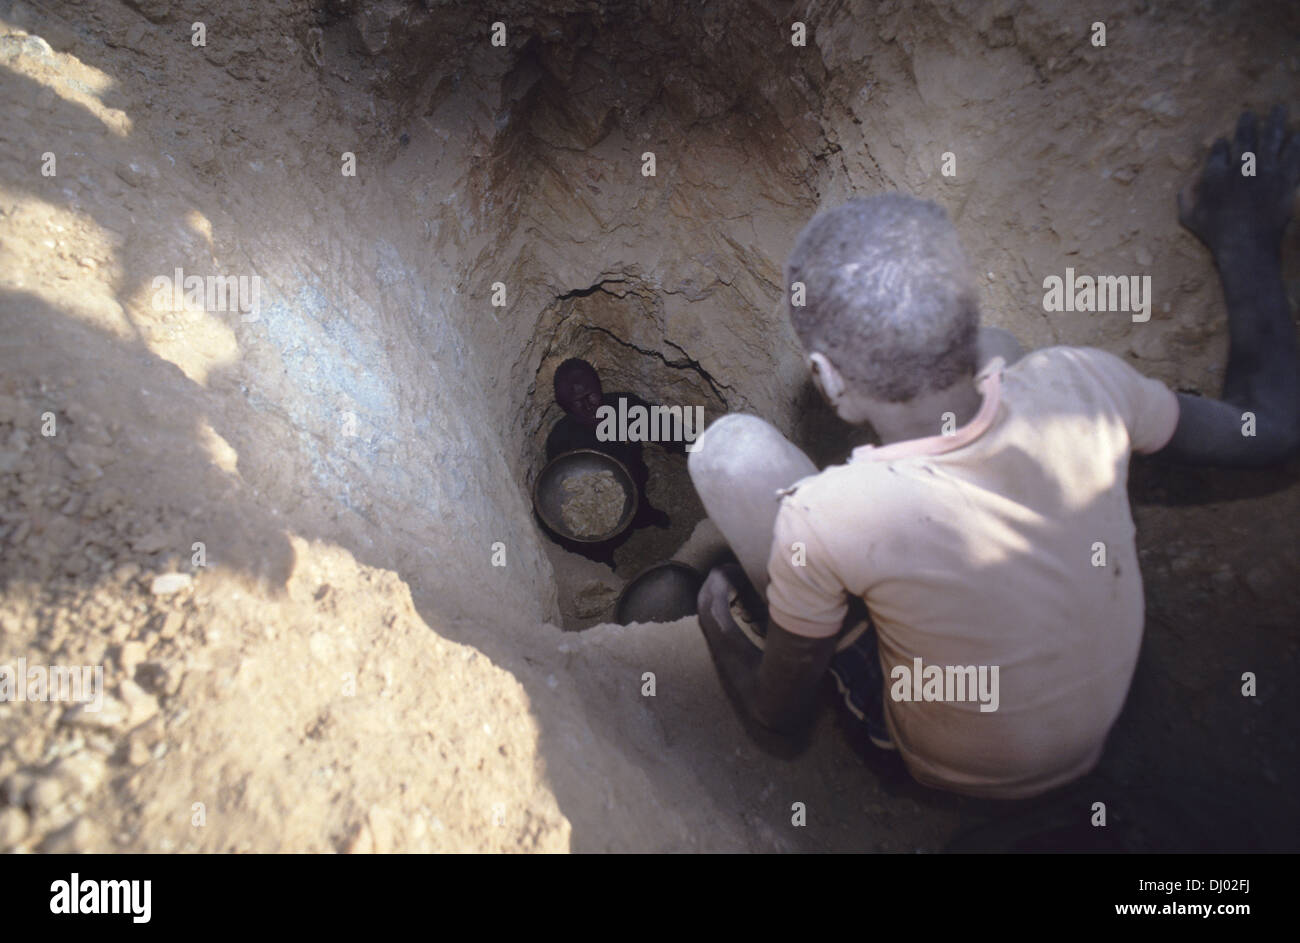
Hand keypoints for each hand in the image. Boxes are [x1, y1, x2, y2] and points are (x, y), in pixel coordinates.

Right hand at [1178, 106, 1299, 254]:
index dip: (1221, 144)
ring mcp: (1265, 171)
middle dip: (1247, 123)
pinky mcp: (1285, 180)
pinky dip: (1296, 144)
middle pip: (1245, 137)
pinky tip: (1298, 134)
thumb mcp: (1188, 218)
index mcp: (1215, 175)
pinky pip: (1293, 155)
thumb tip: (1189, 179)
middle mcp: (1241, 167)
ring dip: (1276, 121)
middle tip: (1249, 113)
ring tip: (1279, 108)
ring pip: (1272, 138)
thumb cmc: (1215, 235)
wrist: (1247, 246)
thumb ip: (1185, 196)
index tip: (1223, 140)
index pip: (1218, 151)